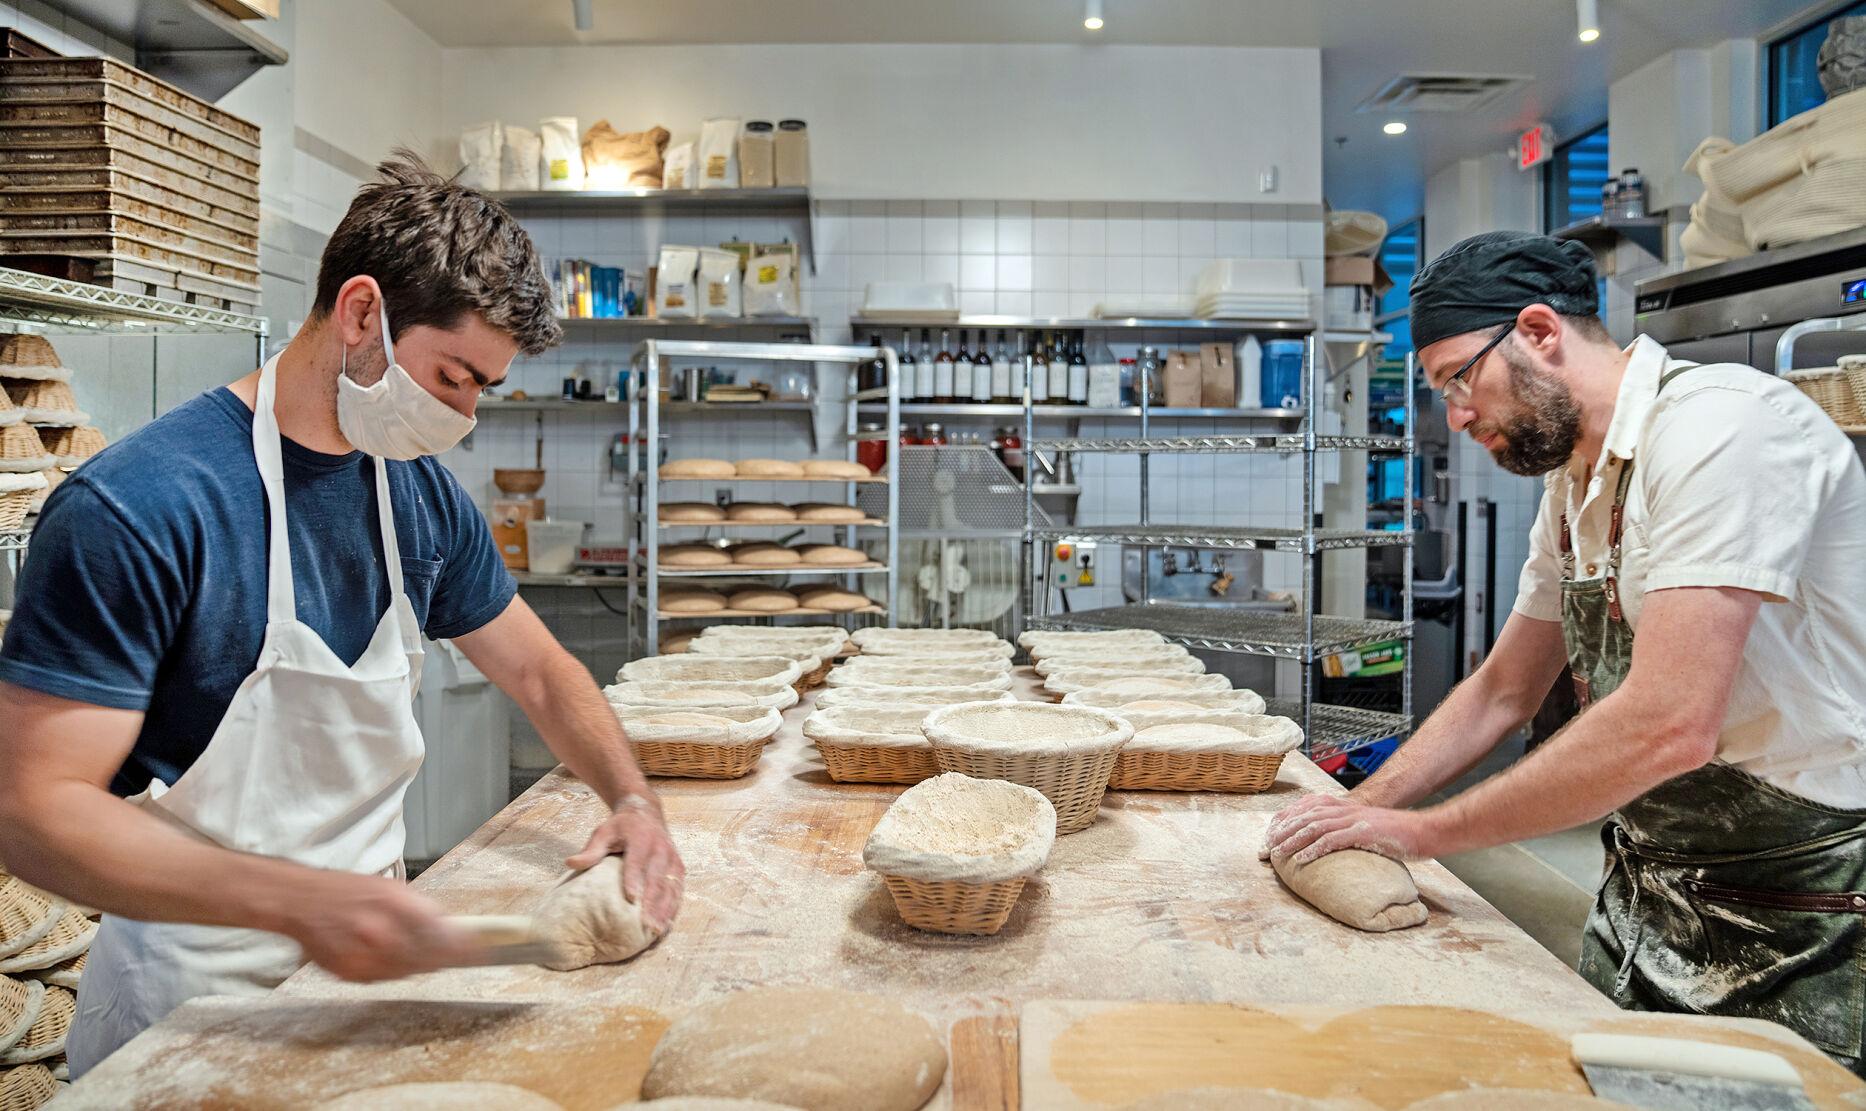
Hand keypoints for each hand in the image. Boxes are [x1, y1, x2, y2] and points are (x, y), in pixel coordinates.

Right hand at [284, 871, 482, 981]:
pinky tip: (389, 957)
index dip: (464, 946)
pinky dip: (394, 971)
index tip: (481, 952)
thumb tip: (450, 930)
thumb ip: (420, 909)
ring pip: (408, 972)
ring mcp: (363, 955)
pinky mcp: (349, 972)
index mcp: (394, 903)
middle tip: (459, 956)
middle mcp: (380, 930)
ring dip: (420, 965)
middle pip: (428, 957)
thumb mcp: (390, 888)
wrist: (301, 901)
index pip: (441, 932)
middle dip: (445, 957)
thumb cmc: (346, 891)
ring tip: (416, 952)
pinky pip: (384, 979)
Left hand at [566, 796, 684, 932]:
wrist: (646, 813)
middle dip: (653, 903)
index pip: (638, 861)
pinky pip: (678, 889)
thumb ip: (591, 850)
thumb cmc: (621, 827)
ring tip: (657, 930)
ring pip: (671, 887)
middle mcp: (661, 849)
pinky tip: (666, 925)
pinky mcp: (679, 867)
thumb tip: (570, 863)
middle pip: (658, 878)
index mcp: (641, 838)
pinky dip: (673, 908)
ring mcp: (673, 859)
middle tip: (646, 924)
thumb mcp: (603, 832)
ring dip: (665, 910)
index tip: (631, 898)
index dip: (635, 879)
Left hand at [1261, 795, 1437, 864]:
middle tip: (1265, 848)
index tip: (1269, 834)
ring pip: (1313, 826)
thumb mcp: (1367, 826)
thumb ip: (1347, 830)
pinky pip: (1332, 840)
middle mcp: (1346, 809)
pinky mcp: (1363, 832)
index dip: (1284, 820)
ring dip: (1292, 840)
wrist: (1426, 830)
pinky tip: (1301, 861)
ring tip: (1277, 854)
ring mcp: (1354, 819)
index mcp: (1344, 806)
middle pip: (1304, 816)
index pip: (1306, 808)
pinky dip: (1313, 850)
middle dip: (1281, 831)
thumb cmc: (1398, 833)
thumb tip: (1329, 844)